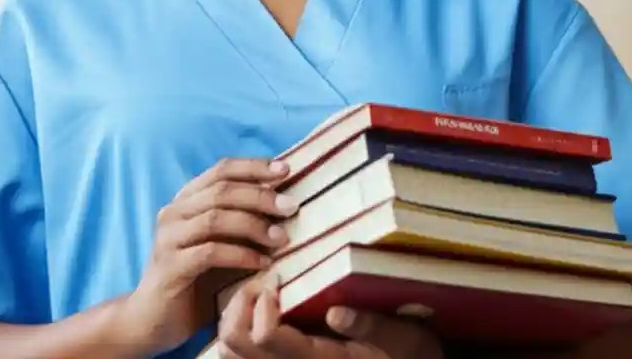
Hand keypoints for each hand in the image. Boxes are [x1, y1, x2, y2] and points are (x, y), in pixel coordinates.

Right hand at [119, 158, 297, 354]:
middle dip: (260, 196)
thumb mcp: (223, 245)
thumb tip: (287, 205)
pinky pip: (210, 253)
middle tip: (291, 207)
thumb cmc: (196, 281)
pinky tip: (263, 264)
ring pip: (215, 218)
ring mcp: (169, 239)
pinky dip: (241, 255)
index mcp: (186, 200)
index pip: (221, 169)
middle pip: (221, 191)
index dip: (254, 167)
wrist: (155, 320)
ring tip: (281, 238)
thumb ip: (243, 223)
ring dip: (253, 225)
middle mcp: (174, 213)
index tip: (286, 170)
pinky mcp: (170, 267)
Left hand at [214, 275, 444, 358]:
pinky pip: (236, 354)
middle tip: (261, 282)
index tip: (278, 279)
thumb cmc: (404, 352)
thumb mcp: (400, 338)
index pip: (266, 336)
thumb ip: (370, 327)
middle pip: (233, 344)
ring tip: (258, 295)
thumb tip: (336, 312)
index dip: (263, 304)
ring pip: (227, 351)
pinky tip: (259, 311)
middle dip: (239, 305)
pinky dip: (236, 329)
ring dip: (234, 317)